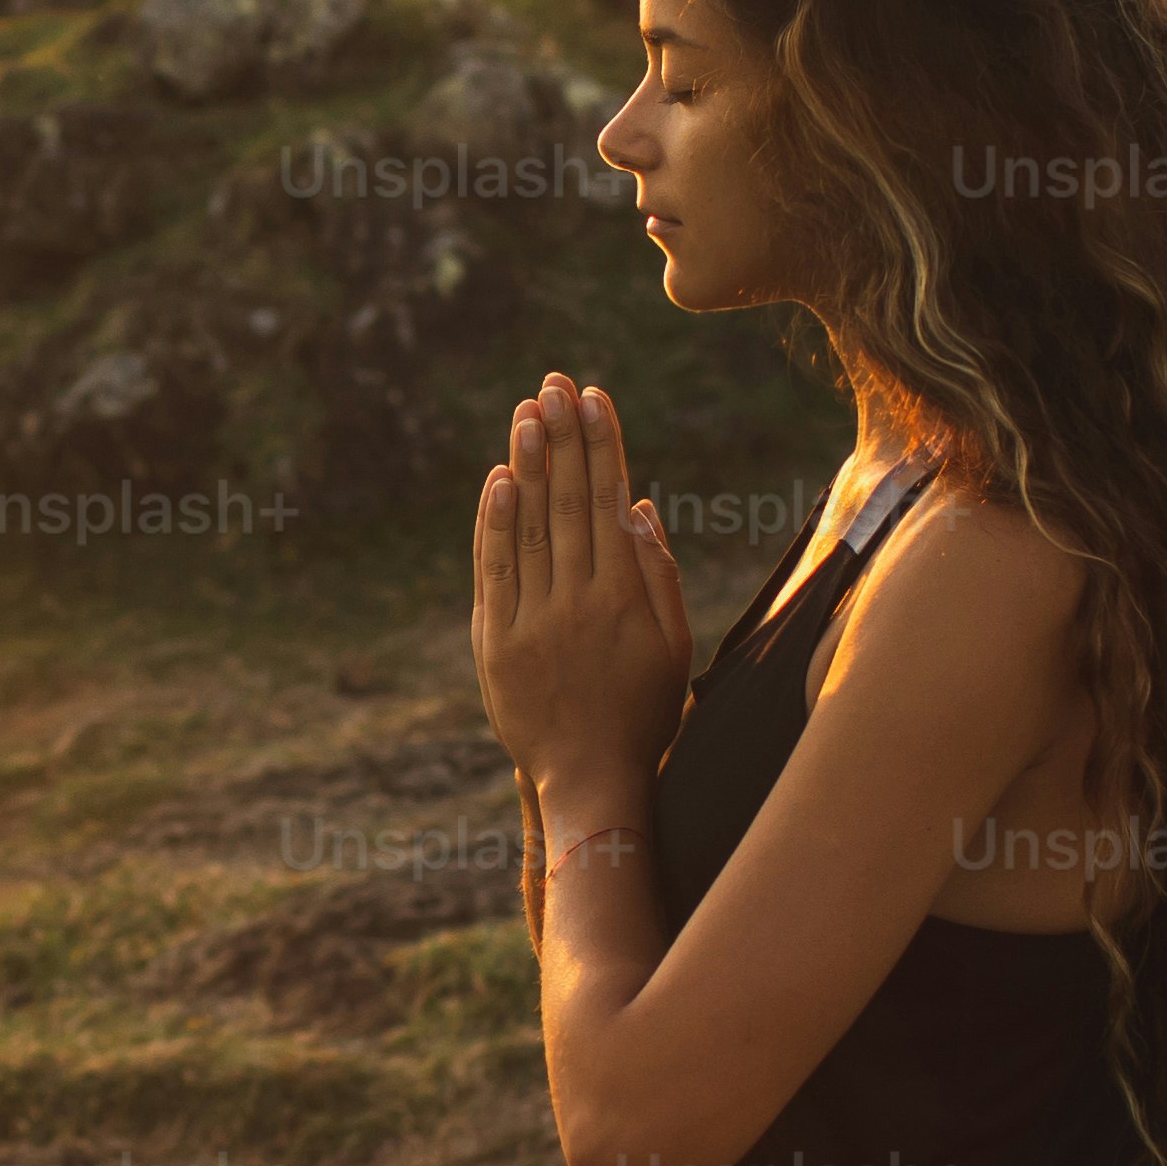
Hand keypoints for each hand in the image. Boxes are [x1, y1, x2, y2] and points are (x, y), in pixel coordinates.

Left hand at [470, 369, 689, 799]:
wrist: (589, 781)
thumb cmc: (643, 713)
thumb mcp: (672, 646)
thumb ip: (656, 573)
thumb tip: (636, 505)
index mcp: (624, 598)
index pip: (608, 503)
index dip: (600, 446)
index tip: (593, 398)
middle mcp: (576, 602)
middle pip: (566, 503)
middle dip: (561, 438)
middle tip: (554, 385)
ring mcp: (531, 621)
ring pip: (528, 528)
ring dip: (526, 465)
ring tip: (526, 413)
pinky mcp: (496, 642)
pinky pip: (494, 569)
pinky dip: (493, 523)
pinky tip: (498, 479)